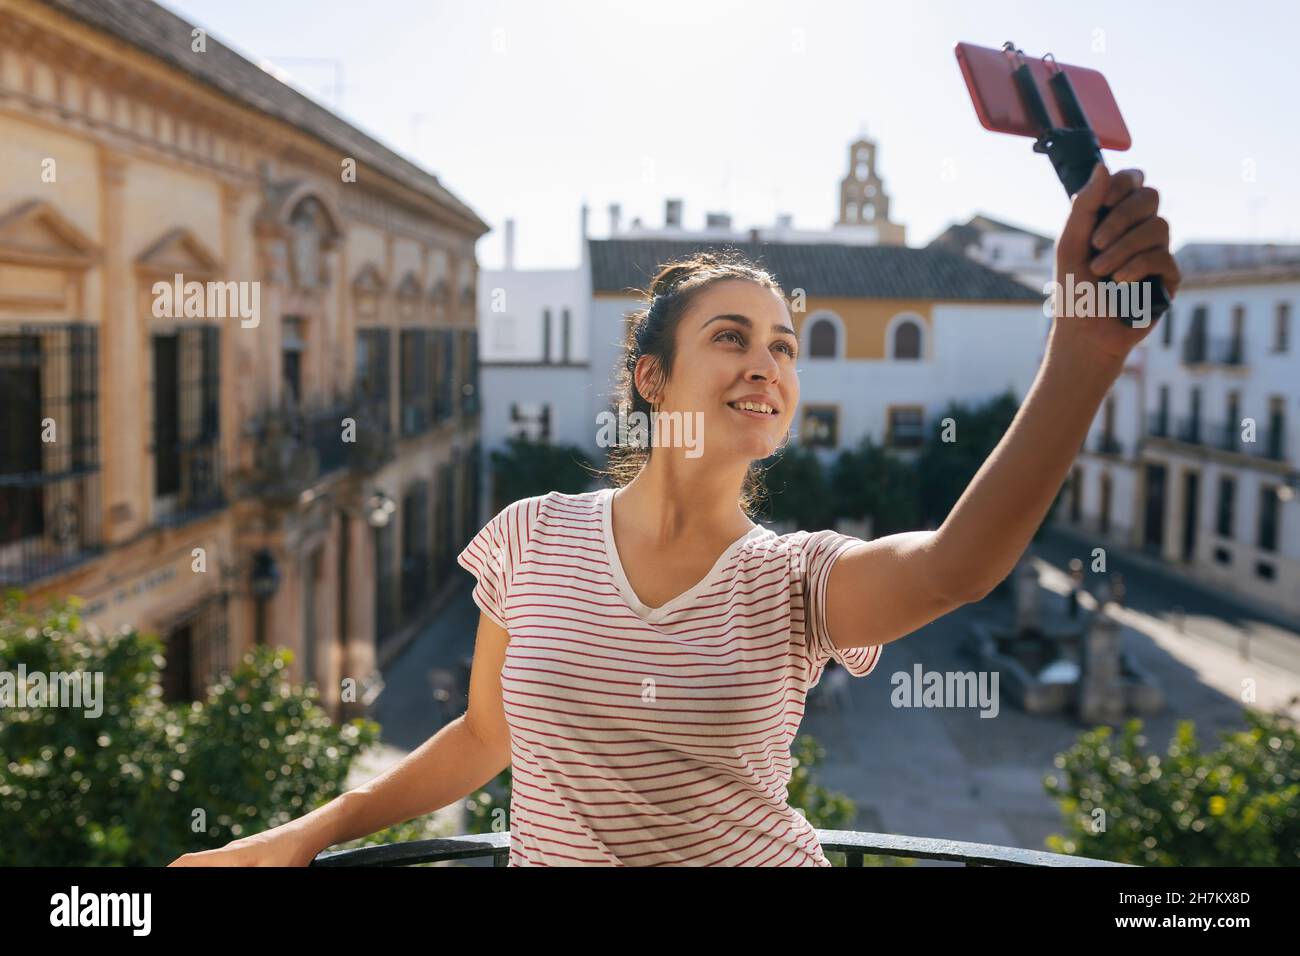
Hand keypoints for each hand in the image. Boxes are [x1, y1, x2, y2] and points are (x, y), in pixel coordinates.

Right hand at [166, 820, 322, 866]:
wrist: (311, 833)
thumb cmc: (292, 854)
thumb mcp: (269, 874)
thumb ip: (244, 881)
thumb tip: (222, 876)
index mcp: (229, 856)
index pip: (189, 862)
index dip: (170, 871)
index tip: (157, 876)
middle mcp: (229, 852)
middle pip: (195, 864)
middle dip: (180, 872)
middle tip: (166, 885)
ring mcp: (239, 852)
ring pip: (210, 865)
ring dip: (197, 871)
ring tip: (184, 877)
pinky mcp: (249, 855)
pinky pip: (223, 864)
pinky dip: (213, 871)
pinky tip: (215, 873)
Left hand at [1051, 166, 1181, 360]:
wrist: (1085, 334)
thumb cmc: (1074, 291)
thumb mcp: (1070, 246)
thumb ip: (1084, 207)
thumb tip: (1102, 166)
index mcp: (1113, 218)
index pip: (1132, 181)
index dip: (1123, 184)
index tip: (1105, 202)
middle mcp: (1138, 230)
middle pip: (1150, 197)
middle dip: (1122, 218)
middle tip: (1096, 244)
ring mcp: (1156, 251)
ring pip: (1158, 226)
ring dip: (1124, 248)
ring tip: (1102, 272)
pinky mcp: (1169, 276)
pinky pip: (1163, 255)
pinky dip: (1137, 266)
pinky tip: (1120, 283)